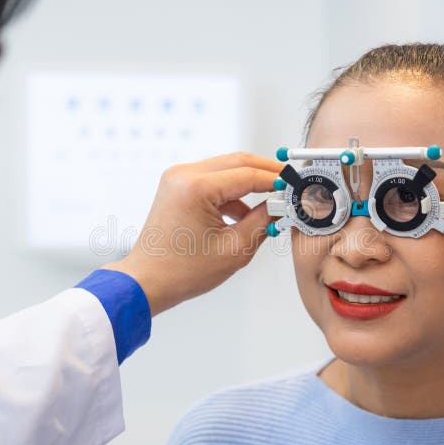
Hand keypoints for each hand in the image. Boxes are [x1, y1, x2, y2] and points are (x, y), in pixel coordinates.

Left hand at [104, 152, 282, 315]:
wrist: (147, 281)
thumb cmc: (181, 272)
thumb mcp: (235, 249)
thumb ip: (263, 221)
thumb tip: (280, 205)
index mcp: (196, 187)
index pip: (248, 174)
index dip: (276, 180)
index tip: (296, 186)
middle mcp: (184, 175)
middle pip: (238, 162)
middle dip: (266, 174)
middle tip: (289, 186)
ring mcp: (178, 178)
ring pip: (226, 169)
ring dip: (249, 184)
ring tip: (271, 205)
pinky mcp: (177, 186)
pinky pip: (213, 180)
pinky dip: (232, 193)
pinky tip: (245, 215)